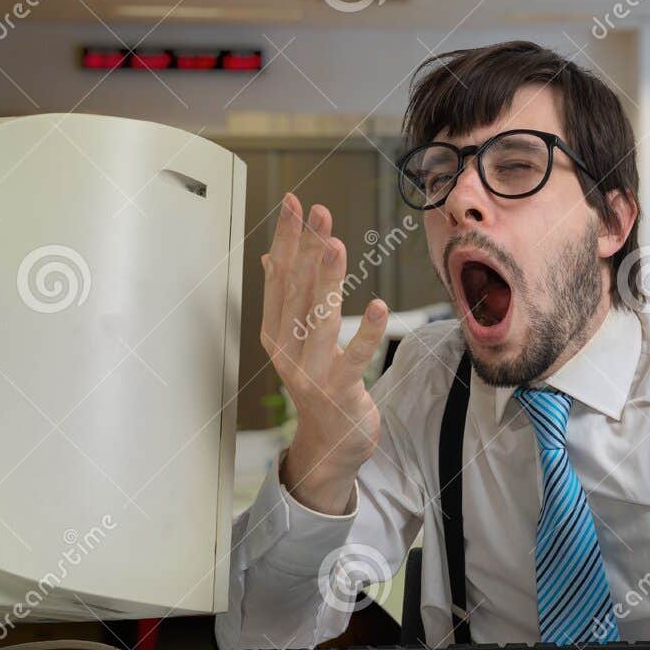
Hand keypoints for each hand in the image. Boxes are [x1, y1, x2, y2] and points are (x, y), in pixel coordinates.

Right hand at [259, 193, 388, 514]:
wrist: (332, 444)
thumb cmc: (320, 384)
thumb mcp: (297, 341)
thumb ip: (287, 299)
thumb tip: (271, 257)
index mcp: (276, 333)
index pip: (280, 278)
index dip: (287, 240)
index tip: (295, 204)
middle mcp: (287, 350)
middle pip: (297, 292)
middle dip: (307, 249)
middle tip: (318, 212)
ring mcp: (310, 372)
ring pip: (319, 319)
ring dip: (327, 281)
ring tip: (336, 245)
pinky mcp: (339, 390)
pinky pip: (354, 357)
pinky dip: (366, 333)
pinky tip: (378, 307)